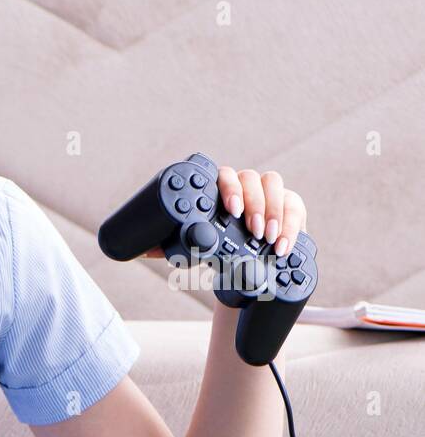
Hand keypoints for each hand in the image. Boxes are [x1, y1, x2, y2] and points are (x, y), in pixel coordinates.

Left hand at [144, 165, 307, 258]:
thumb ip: (172, 244)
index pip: (224, 175)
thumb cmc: (216, 244)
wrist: (242, 261)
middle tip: (251, 230)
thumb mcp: (196, 243)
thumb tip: (141, 250)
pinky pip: (295, 207)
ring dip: (273, 212)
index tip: (230, 210)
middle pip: (253, 178)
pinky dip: (291, 226)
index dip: (229, 188)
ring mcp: (270, 194)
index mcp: (220, 189)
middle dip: (254, 203)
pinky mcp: (290, 206)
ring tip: (267, 238)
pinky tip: (282, 244)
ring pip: (275, 187)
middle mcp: (246, 186)